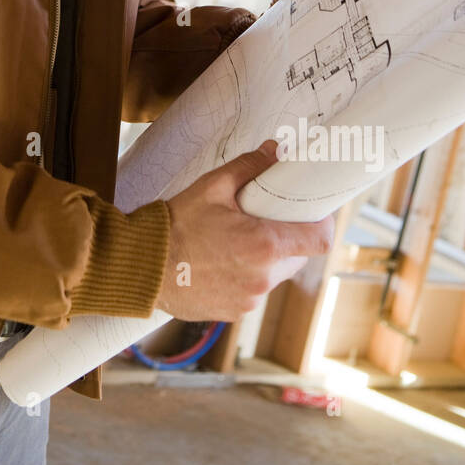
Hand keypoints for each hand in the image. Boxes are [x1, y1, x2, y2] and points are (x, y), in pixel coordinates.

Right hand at [154, 141, 334, 321]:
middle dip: (284, 238)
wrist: (142, 265)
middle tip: (261, 221)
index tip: (314, 214)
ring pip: (272, 275)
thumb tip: (275, 151)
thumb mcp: (212, 187)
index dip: (322, 225)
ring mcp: (249, 299)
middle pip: (295, 257)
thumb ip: (249, 167)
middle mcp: (262, 278)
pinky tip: (219, 263)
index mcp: (263, 245)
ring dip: (263, 259)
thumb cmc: (176, 225)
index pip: (319, 240)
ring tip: (232, 243)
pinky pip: (252, 291)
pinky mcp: (234, 312)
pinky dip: (244, 277)